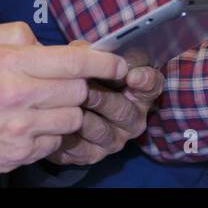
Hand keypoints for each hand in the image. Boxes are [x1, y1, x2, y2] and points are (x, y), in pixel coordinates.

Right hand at [0, 22, 128, 178]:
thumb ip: (15, 33)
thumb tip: (45, 42)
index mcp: (11, 64)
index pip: (73, 61)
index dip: (104, 62)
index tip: (117, 64)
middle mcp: (20, 96)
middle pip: (79, 89)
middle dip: (81, 84)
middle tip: (70, 81)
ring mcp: (21, 129)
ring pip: (73, 118)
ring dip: (69, 109)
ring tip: (49, 104)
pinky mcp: (20, 154)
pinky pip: (56, 141)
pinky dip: (53, 132)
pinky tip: (35, 124)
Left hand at [46, 42, 163, 165]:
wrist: (57, 109)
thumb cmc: (80, 79)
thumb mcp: (86, 62)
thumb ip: (90, 54)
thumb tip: (85, 52)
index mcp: (137, 92)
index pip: (152, 85)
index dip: (145, 80)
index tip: (133, 76)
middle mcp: (132, 118)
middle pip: (123, 110)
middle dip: (101, 98)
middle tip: (84, 89)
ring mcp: (114, 139)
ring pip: (101, 131)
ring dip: (82, 118)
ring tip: (66, 106)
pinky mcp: (92, 155)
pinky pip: (80, 148)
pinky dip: (67, 136)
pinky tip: (56, 125)